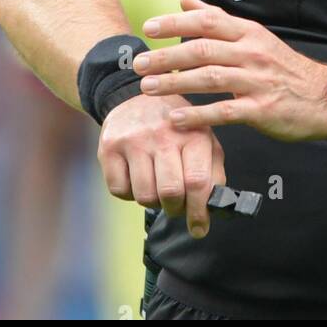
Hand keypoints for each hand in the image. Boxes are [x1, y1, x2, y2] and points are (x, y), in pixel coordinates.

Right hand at [96, 91, 225, 237]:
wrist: (135, 97)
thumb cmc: (176, 127)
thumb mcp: (203, 139)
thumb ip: (213, 171)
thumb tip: (216, 207)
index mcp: (193, 134)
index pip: (197, 181)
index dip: (199, 212)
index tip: (199, 228)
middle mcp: (163, 135)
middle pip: (170, 192)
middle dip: (175, 210)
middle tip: (176, 208)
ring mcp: (134, 140)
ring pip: (144, 196)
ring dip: (152, 201)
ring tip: (157, 187)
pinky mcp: (110, 147)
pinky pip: (119, 190)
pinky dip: (129, 193)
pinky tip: (136, 177)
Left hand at [134, 0, 326, 143]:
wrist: (323, 97)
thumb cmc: (283, 68)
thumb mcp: (254, 37)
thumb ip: (218, 20)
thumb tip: (184, 0)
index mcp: (249, 33)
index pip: (208, 21)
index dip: (177, 23)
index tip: (149, 28)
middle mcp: (252, 53)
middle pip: (203, 49)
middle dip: (167, 56)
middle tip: (138, 63)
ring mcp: (257, 81)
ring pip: (210, 77)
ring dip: (175, 82)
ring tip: (148, 88)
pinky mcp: (262, 109)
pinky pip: (224, 111)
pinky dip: (198, 114)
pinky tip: (176, 118)